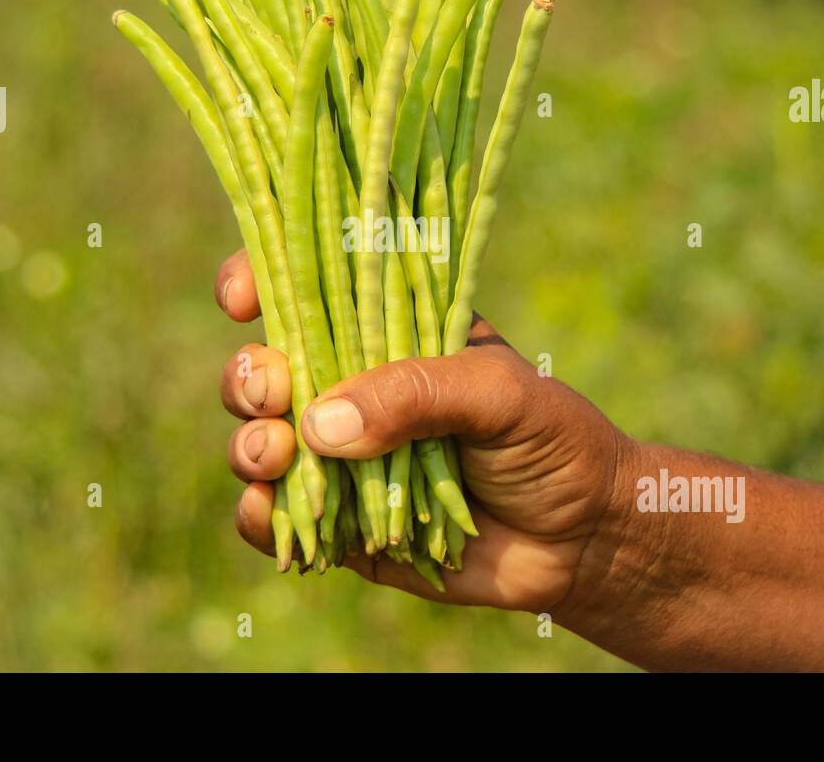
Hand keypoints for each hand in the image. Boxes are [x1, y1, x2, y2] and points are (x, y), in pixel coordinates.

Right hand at [214, 248, 626, 614]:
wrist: (582, 542)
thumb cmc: (553, 442)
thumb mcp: (498, 395)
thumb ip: (417, 394)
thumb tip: (319, 424)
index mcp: (390, 331)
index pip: (310, 287)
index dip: (261, 280)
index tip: (241, 300)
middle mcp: (354, 388)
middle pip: (264, 365)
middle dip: (249, 375)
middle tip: (274, 392)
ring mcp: (340, 457)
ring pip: (256, 438)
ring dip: (248, 443)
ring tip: (278, 454)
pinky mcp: (338, 523)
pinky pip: (272, 516)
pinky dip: (258, 514)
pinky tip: (273, 513)